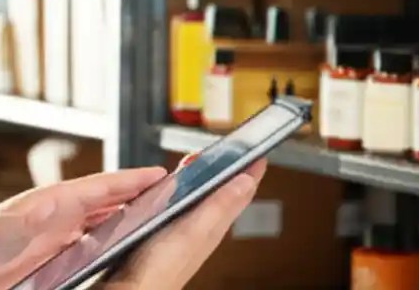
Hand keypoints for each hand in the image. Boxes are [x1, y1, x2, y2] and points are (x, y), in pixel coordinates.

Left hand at [0, 167, 167, 289]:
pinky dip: (114, 241)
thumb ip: (15, 225)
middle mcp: (55, 217)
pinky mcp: (50, 256)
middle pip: (110, 202)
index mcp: (47, 206)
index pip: (99, 188)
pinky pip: (91, 244)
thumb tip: (48, 208)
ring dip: (132, 216)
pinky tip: (127, 248)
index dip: (132, 181)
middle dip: (143, 195)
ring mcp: (54, 236)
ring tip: (164, 216)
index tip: (163, 175)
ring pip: (104, 222)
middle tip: (180, 191)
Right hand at [100, 160, 266, 289]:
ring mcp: (184, 231)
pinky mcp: (165, 233)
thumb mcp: (193, 230)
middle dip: (226, 169)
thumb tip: (246, 180)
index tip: (258, 150)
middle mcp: (202, 228)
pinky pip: (180, 207)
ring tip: (206, 161)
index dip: (249, 169)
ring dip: (204, 178)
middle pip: (221, 193)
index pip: (239, 192)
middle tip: (232, 149)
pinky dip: (181, 191)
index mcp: (213, 225)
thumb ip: (218, 206)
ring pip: (201, 199)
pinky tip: (174, 189)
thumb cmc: (160, 269)